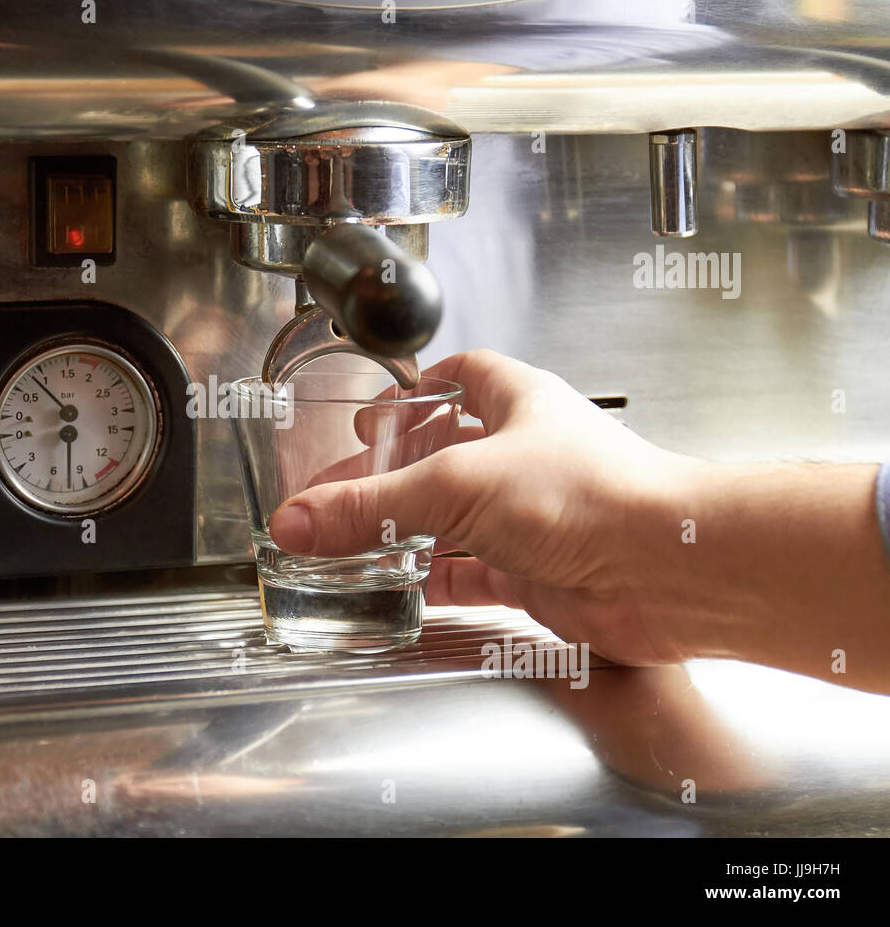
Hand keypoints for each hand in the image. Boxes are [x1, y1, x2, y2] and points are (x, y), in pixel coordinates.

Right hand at [267, 349, 716, 666]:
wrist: (669, 569)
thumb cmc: (596, 494)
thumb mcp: (455, 484)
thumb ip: (369, 505)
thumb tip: (301, 517)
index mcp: (517, 403)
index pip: (459, 379)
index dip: (413, 392)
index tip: (372, 413)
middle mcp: (527, 456)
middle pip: (444, 457)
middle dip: (392, 475)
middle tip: (340, 490)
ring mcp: (532, 516)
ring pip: (453, 521)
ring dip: (407, 533)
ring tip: (352, 542)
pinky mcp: (537, 573)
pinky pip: (470, 575)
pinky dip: (434, 582)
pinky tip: (403, 589)